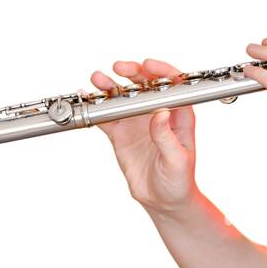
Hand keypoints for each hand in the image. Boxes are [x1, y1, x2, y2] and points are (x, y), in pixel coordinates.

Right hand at [88, 58, 197, 214]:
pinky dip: (97, 106)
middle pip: (145, 85)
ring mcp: (138, 121)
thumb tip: (161, 114)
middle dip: (133, 73)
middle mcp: (158, 113)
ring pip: (124, 97)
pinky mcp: (122, 132)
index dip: (161, 71)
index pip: (173, 86)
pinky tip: (87, 98)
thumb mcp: (177, 160)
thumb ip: (167, 137)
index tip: (147, 66)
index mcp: (179, 115)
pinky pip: (107, 115)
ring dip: (111, 86)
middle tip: (119, 68)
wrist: (163, 201)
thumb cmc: (179, 181)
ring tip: (98, 80)